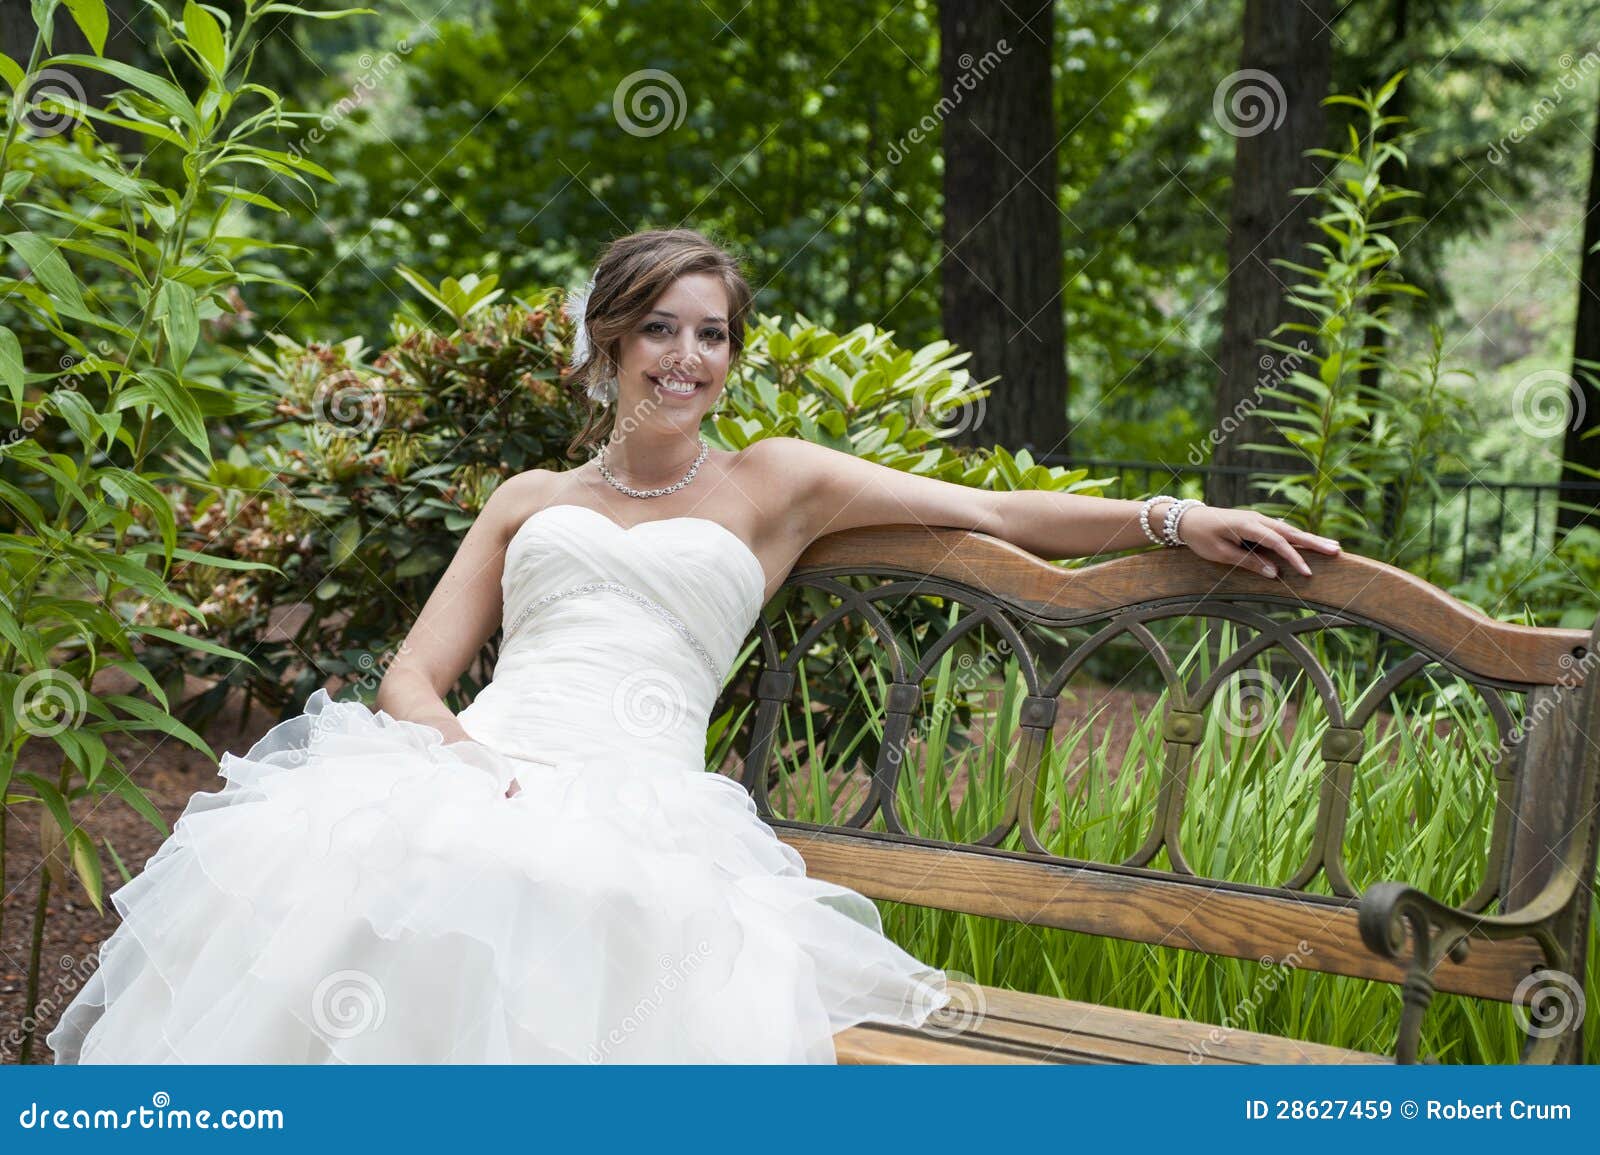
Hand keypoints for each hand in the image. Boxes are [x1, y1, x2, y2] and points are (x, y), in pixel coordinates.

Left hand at [1173, 504, 1340, 578]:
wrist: (1188, 519)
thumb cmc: (1202, 537)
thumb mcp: (1221, 554)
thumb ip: (1248, 562)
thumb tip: (1274, 573)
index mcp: (1248, 525)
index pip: (1277, 542)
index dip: (1294, 557)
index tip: (1308, 572)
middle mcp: (1258, 519)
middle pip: (1291, 532)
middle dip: (1314, 542)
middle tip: (1337, 551)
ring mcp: (1259, 519)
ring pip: (1289, 530)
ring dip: (1310, 539)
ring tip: (1333, 546)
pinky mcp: (1258, 523)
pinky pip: (1281, 531)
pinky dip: (1297, 538)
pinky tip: (1312, 543)